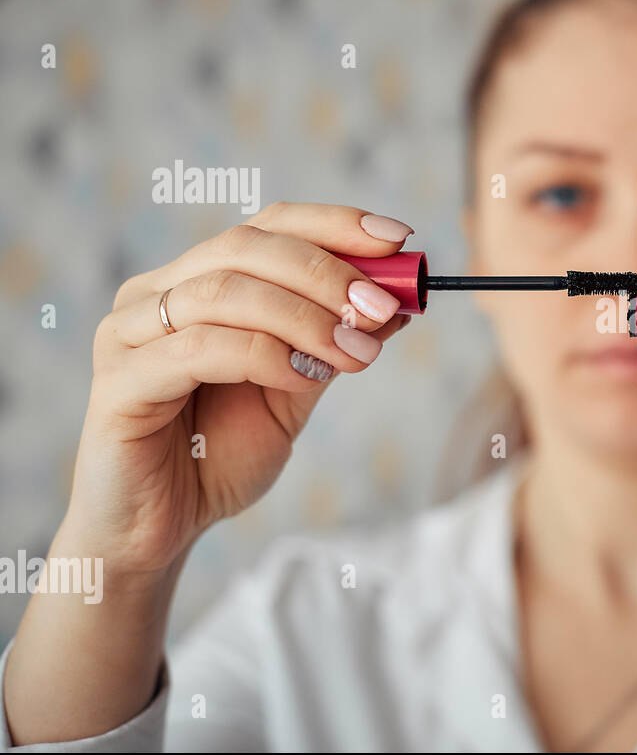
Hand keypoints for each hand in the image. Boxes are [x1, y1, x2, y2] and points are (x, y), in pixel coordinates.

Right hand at [67, 202, 414, 580]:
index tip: (398, 239)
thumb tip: (398, 302)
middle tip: (384, 306)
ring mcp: (129, 332)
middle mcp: (155, 294)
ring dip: (306, 317)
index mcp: (197, 282)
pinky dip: (265, 356)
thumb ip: (334, 342)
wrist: (162, 529)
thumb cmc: (220, 454)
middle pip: (247, 247)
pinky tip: (304, 379)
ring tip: (356, 353)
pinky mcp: (119, 381)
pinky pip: (200, 349)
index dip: (334, 224)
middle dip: (328, 272)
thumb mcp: (297, 389)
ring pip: (226, 292)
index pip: (268, 226)